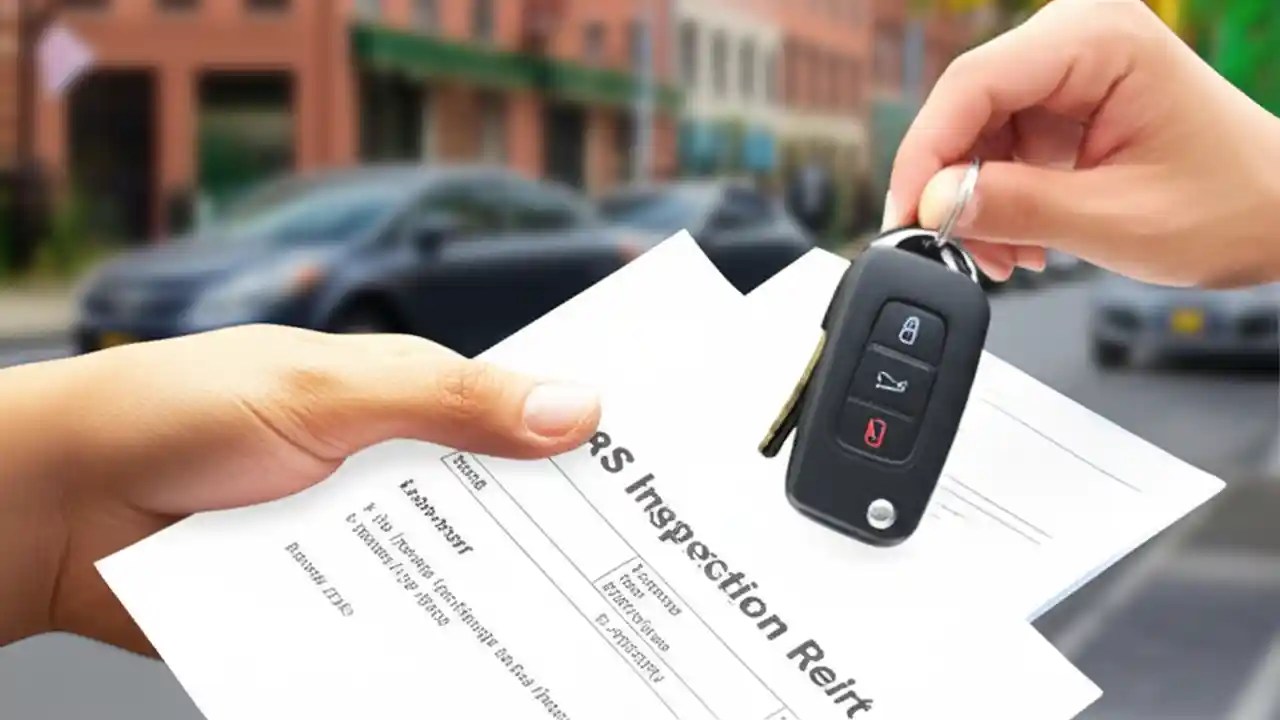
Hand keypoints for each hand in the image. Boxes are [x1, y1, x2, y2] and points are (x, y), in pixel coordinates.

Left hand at [1, 325, 599, 654]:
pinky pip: (401, 633)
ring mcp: (365, 547)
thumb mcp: (330, 388)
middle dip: (568, 537)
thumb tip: (576, 408)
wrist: (63, 507)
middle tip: (651, 570)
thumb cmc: (184, 409)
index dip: (591, 440)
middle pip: (507, 510)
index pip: (523, 416)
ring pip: (462, 579)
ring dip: (510, 601)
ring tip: (593, 635)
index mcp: (409, 400)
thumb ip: (450, 400)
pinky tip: (494, 666)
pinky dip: (440, 646)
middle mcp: (397, 476)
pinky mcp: (329, 610)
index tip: (664, 473)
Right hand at [884, 0, 1279, 287]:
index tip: (905, 214)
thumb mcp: (1114, 219)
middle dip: (952, 184)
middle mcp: (1080, 36)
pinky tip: (1019, 236)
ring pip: (978, 130)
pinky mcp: (1068, 99)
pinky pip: (1003, 142)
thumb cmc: (1232, 205)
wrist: (1279, 214)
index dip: (926, 154)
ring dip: (975, 198)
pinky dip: (999, 195)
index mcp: (1099, 37)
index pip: (974, 84)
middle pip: (968, 106)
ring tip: (1003, 253)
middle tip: (952, 246)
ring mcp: (1073, 66)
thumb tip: (933, 203)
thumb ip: (1014, 208)